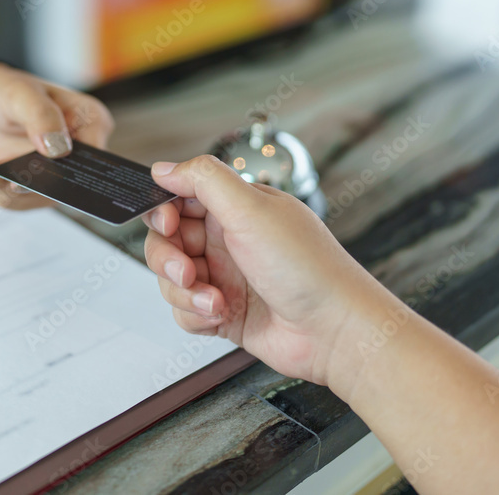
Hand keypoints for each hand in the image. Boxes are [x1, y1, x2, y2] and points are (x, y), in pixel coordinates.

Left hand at [0, 62, 113, 209]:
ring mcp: (50, 178)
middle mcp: (75, 158)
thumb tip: (58, 150)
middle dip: (7, 181)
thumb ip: (42, 116)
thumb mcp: (22, 92)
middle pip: (52, 185)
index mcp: (90, 124)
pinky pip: (0, 195)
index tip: (19, 181)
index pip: (89, 161)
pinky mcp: (24, 190)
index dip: (61, 177)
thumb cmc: (9, 89)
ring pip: (20, 195)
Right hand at [143, 155, 396, 385]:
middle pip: (166, 240)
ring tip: (215, 299)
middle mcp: (227, 239)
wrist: (334, 331)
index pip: (179, 198)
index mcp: (235, 207)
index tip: (168, 224)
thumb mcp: (252, 209)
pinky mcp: (222, 312)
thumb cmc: (309, 269)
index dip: (164, 211)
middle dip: (168, 258)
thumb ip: (204, 180)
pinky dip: (196, 315)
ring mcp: (224, 276)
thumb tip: (164, 167)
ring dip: (185, 292)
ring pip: (170, 279)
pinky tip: (221, 315)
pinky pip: (184, 311)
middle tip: (188, 270)